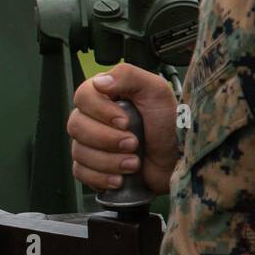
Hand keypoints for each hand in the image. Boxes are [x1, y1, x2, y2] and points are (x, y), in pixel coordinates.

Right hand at [67, 63, 178, 197]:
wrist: (178, 160)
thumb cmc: (170, 124)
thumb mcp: (156, 91)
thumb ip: (128, 76)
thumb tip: (99, 82)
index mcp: (105, 95)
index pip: (82, 96)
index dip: (100, 111)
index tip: (125, 121)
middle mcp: (93, 118)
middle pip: (76, 126)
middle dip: (107, 140)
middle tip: (133, 144)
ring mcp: (90, 144)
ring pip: (79, 151)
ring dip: (108, 161)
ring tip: (134, 163)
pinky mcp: (92, 167)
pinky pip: (81, 172)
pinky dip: (100, 177)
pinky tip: (119, 178)